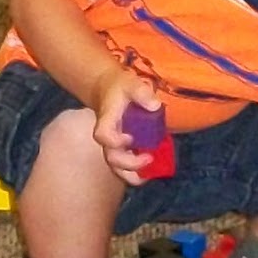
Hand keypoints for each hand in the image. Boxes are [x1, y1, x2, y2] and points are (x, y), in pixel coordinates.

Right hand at [88, 70, 160, 184]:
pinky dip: (137, 174)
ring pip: (117, 168)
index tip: (130, 138)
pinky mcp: (121, 151)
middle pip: (112, 158)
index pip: (102, 136)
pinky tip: (151, 172)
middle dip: (131, 163)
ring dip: (133, 174)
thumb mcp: (131, 84)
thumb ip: (142, 93)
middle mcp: (108, 138)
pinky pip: (126, 169)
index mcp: (106, 121)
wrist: (108, 90)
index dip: (115, 141)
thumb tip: (155, 106)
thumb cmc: (119, 88)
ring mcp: (113, 146)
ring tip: (151, 173)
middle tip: (149, 157)